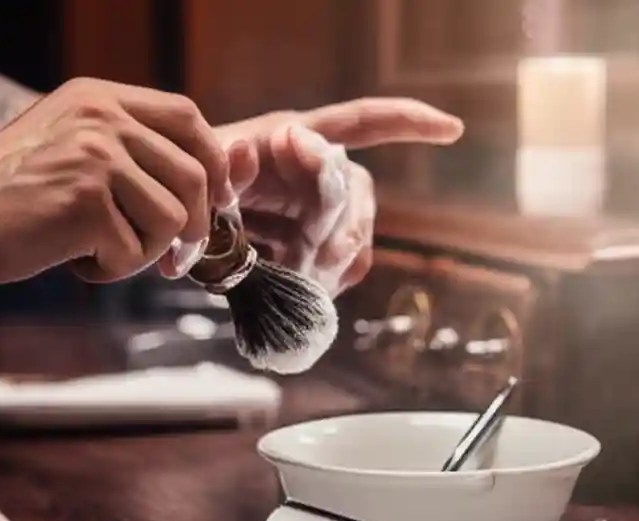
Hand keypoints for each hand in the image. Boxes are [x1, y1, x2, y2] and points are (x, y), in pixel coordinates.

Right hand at [0, 78, 231, 289]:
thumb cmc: (3, 200)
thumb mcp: (69, 149)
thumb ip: (131, 154)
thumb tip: (213, 180)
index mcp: (99, 98)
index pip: (188, 118)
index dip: (213, 164)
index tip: (216, 203)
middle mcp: (101, 117)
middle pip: (194, 175)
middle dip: (191, 227)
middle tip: (168, 258)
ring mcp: (94, 155)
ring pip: (172, 220)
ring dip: (141, 253)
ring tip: (91, 251)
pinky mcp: (85, 201)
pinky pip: (135, 253)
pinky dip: (108, 271)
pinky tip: (68, 259)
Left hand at [156, 99, 462, 295]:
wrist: (187, 230)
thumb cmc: (195, 188)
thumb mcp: (203, 173)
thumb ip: (226, 167)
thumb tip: (250, 147)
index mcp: (295, 136)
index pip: (363, 123)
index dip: (409, 123)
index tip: (451, 129)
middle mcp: (323, 171)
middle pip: (352, 189)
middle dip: (328, 214)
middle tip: (295, 239)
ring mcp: (332, 213)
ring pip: (353, 235)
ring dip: (323, 256)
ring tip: (284, 267)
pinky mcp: (331, 251)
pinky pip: (349, 267)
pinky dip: (325, 279)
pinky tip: (296, 279)